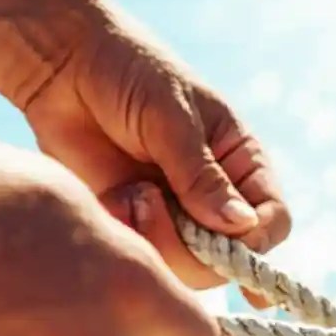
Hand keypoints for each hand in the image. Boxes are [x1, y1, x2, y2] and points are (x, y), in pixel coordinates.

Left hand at [22, 24, 290, 299]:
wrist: (63, 68)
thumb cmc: (130, 74)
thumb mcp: (172, 120)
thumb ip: (202, 176)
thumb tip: (241, 226)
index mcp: (241, 164)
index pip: (272, 221)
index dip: (256, 242)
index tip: (225, 240)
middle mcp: (215, 197)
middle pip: (229, 258)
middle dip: (195, 248)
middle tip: (152, 203)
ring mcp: (175, 214)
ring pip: (186, 267)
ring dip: (158, 240)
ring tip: (133, 196)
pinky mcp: (136, 224)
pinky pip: (144, 257)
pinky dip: (128, 235)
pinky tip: (113, 201)